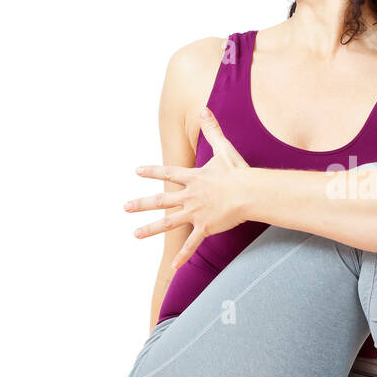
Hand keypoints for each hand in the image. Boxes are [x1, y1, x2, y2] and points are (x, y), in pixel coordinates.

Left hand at [124, 107, 254, 270]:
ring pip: (168, 222)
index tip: (136, 171)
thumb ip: (212, 129)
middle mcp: (190, 195)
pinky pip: (192, 244)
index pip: (167, 172)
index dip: (151, 171)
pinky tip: (172, 267)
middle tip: (125, 207)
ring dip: (150, 229)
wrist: (251, 192)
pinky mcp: (206, 227)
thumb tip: (204, 108)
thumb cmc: (239, 171)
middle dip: (141, 204)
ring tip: (135, 234)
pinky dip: (183, 256)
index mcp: (193, 177)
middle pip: (161, 200)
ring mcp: (196, 213)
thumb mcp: (224, 148)